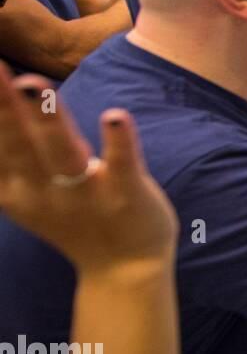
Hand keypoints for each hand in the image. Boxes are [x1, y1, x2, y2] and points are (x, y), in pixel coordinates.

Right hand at [0, 64, 177, 270]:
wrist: (124, 269)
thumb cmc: (75, 216)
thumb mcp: (29, 190)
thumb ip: (11, 154)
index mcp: (15, 188)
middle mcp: (43, 192)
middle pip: (19, 145)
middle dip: (5, 108)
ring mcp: (86, 194)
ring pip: (63, 152)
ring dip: (48, 118)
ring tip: (34, 84)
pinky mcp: (126, 195)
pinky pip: (122, 166)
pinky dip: (118, 142)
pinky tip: (114, 116)